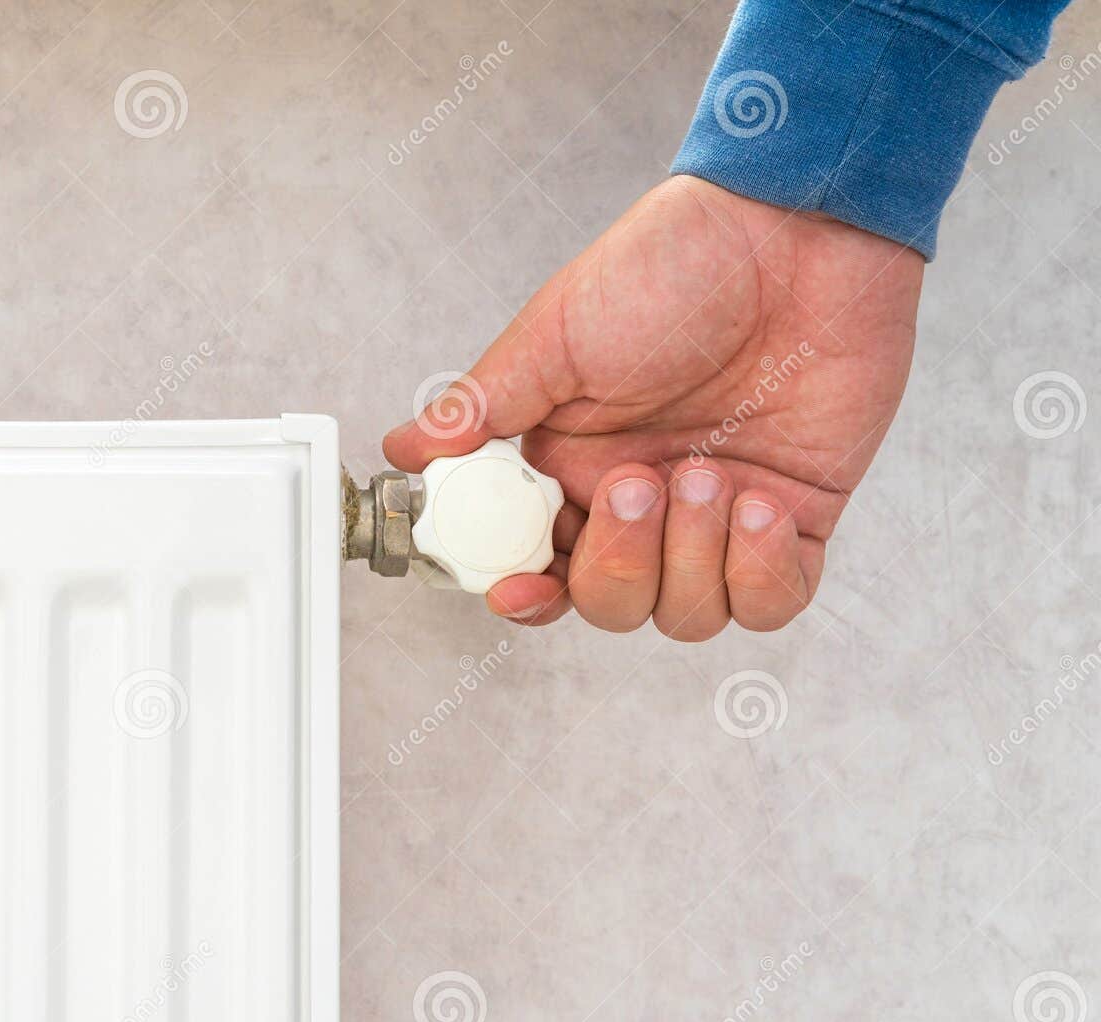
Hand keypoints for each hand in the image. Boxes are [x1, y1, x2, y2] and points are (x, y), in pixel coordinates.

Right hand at [385, 176, 923, 638]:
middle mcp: (640, 501)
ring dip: (693, 557)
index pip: (535, 564)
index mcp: (573, 465)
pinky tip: (760, 505)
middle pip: (609, 604)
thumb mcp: (556, 335)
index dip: (525, 593)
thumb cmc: (673, 266)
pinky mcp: (791, 519)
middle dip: (620, 565)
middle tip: (637, 485)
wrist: (799, 230)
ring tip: (712, 472)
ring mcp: (716, 517)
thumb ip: (481, 407)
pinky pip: (772, 602)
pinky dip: (761, 574)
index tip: (518, 588)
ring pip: (686, 613)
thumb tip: (401, 450)